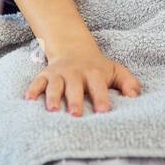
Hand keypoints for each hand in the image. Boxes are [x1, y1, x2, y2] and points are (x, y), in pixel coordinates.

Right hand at [25, 45, 140, 115]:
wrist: (74, 49)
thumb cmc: (98, 68)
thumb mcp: (116, 71)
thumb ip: (128, 83)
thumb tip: (135, 97)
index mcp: (94, 73)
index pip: (98, 85)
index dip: (101, 97)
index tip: (104, 111)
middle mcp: (75, 73)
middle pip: (75, 86)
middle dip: (76, 100)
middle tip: (77, 115)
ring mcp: (59, 74)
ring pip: (55, 85)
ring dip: (53, 97)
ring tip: (53, 111)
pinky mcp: (45, 75)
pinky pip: (37, 81)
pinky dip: (33, 89)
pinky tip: (29, 100)